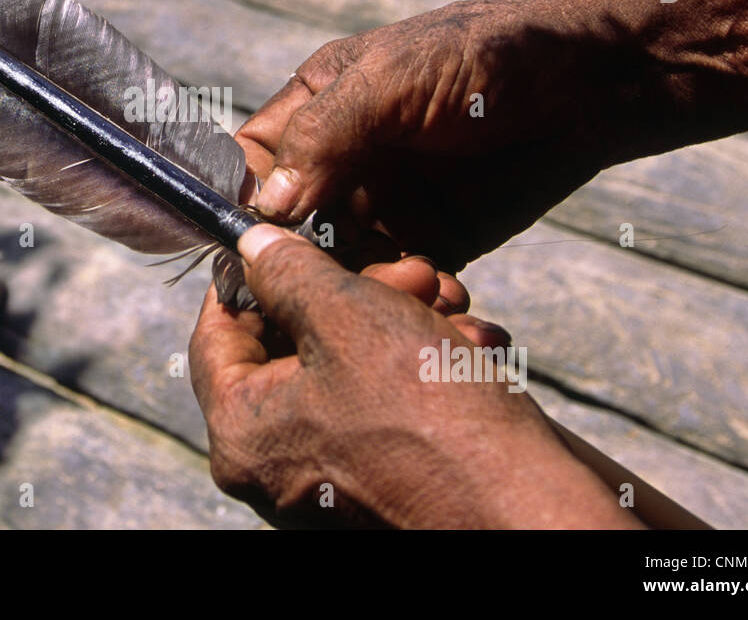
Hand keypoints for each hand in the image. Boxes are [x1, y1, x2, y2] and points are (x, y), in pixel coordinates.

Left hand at [189, 225, 642, 528]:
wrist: (531, 509)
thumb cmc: (432, 421)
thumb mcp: (350, 317)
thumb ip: (291, 274)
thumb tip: (256, 247)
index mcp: (244, 435)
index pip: (216, 335)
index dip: (249, 277)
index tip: (284, 238)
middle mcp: (279, 463)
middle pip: (293, 344)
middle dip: (357, 291)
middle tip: (409, 269)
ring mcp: (335, 473)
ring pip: (353, 364)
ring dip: (405, 318)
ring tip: (450, 302)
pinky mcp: (392, 474)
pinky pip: (392, 401)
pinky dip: (431, 362)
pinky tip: (472, 345)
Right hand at [239, 0, 632, 270]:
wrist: (594, 81)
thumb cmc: (485, 53)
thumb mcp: (392, 79)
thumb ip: (326, 136)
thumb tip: (266, 207)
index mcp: (316, 108)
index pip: (250, 164)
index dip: (242, 206)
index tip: (251, 249)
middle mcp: (341, 162)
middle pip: (290, 230)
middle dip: (307, 261)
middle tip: (340, 279)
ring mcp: (386, 205)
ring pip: (341, 266)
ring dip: (362, 286)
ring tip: (413, 283)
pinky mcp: (433, 241)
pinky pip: (400, 284)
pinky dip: (410, 299)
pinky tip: (441, 295)